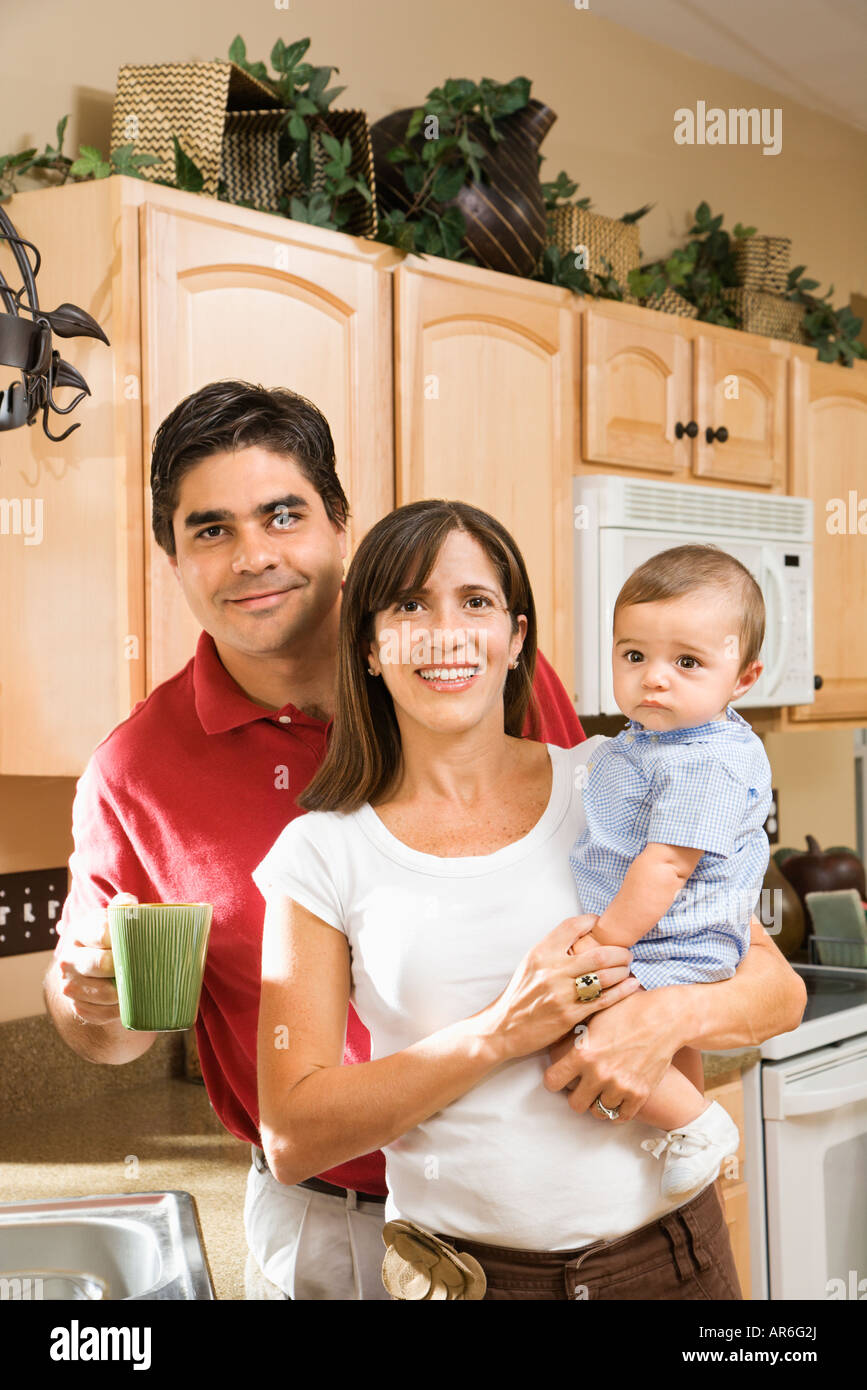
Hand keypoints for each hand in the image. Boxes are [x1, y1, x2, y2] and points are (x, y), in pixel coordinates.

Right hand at [57, 892, 136, 1024]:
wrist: (97, 970)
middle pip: (100, 964)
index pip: (102, 932)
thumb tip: (129, 903)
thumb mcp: (116, 920)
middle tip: (145, 967)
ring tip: (142, 986)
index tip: (142, 940)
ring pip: (102, 993)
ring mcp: (70, 984)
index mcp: (80, 932)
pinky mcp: (77, 1007)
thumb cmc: (114, 940)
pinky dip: (119, 1011)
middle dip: (125, 966)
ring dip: (125, 993)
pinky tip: (129, 1003)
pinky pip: (101, 1013)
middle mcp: (68, 958)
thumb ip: (123, 908)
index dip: (124, 937)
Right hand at [485, 914, 637, 1061]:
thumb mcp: (531, 963)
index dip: (593, 922)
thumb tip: (583, 936)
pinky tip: (632, 985)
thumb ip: (554, 950)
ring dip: (622, 970)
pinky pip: (604, 999)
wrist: (503, 1028)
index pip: (573, 926)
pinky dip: (622, 990)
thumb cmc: (520, 994)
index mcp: (541, 952)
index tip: (604, 926)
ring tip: (627, 969)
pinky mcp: (569, 1015)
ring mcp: (561, 993)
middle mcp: (552, 970)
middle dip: (619, 952)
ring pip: (605, 975)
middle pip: (599, 952)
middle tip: (626, 953)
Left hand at [543, 984, 681, 1121]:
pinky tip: (618, 1097)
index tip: (560, 1077)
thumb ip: (576, 1034)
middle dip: (577, 1096)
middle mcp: (599, 1074)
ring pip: (598, 1112)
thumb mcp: (595, 1017)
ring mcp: (620, 1087)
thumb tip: (557, 1038)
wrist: (665, 1019)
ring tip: (603, 1089)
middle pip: (575, 1104)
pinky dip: (618, 1110)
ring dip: (599, 1102)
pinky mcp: (639, 1095)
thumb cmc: (629, 1011)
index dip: (554, 1080)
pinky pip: (620, 1117)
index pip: (552, 1081)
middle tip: (583, 1086)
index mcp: (583, 1053)